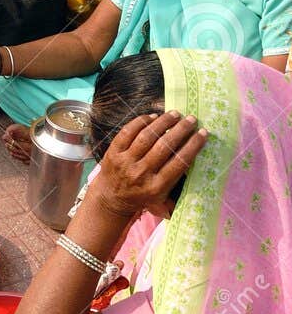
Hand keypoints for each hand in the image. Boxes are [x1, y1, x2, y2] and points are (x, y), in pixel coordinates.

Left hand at [90, 110, 207, 221]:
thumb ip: (177, 180)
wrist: (111, 199)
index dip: (193, 145)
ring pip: (147, 136)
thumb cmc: (142, 196)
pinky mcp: (113, 152)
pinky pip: (128, 131)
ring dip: (163, 122)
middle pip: (164, 146)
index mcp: (157, 187)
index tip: (203, 133)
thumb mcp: (162, 197)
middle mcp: (141, 173)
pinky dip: (141, 122)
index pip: (179, 162)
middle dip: (181, 130)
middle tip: (191, 119)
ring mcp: (125, 162)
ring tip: (175, 114)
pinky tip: (153, 116)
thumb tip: (195, 154)